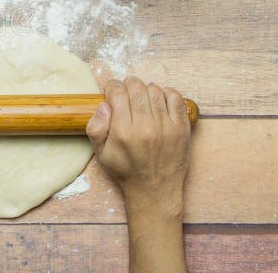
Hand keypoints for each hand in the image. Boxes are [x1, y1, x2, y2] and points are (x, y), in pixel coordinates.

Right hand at [86, 76, 190, 219]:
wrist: (155, 191)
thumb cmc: (126, 171)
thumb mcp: (100, 153)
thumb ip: (95, 127)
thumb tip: (104, 105)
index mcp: (123, 131)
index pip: (118, 92)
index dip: (112, 87)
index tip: (111, 92)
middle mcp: (146, 126)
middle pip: (136, 87)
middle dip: (127, 86)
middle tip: (126, 95)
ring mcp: (166, 126)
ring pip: (155, 90)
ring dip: (145, 90)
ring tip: (142, 100)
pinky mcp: (181, 128)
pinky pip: (176, 98)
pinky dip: (166, 94)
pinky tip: (159, 102)